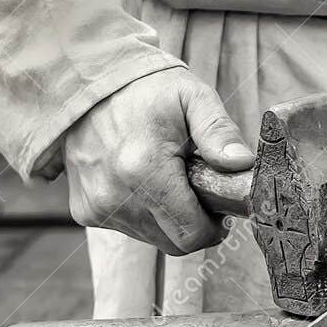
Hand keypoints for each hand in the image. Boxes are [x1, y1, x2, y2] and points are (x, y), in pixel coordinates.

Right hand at [64, 67, 254, 253]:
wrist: (89, 83)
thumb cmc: (146, 90)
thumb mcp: (192, 98)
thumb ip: (219, 132)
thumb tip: (241, 164)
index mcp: (144, 171)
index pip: (191, 235)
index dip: (213, 228)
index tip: (218, 208)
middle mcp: (116, 196)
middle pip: (174, 243)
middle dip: (193, 222)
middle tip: (195, 188)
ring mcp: (98, 207)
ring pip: (153, 239)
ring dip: (168, 217)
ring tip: (166, 177)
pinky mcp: (86, 210)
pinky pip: (130, 229)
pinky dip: (143, 213)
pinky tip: (142, 181)